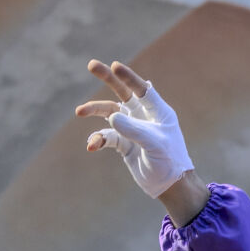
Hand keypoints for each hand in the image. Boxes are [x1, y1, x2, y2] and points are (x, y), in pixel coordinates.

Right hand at [76, 59, 196, 199]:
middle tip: (91, 64)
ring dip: (94, 110)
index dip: (128, 77)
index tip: (114, 66)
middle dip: (107, 78)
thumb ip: (133, 129)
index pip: (142, 88)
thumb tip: (111, 116)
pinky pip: (107, 136)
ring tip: (79, 112)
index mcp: (157, 111)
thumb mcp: (154, 143)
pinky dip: (98, 139)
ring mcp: (132, 129)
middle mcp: (143, 116)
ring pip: (109, 113)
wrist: (170, 186)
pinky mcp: (124, 143)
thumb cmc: (170, 161)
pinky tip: (92, 146)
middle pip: (122, 92)